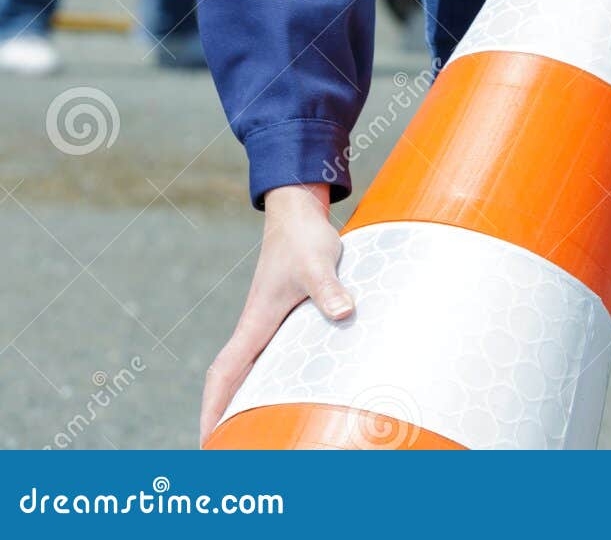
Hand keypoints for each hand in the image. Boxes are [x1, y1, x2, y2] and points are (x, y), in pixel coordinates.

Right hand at [199, 183, 352, 445]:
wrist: (299, 212)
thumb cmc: (304, 238)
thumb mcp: (318, 264)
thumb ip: (328, 288)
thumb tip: (343, 313)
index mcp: (254, 323)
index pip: (223, 374)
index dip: (213, 409)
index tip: (206, 443)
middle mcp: (256, 329)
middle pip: (232, 383)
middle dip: (225, 420)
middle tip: (228, 459)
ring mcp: (269, 325)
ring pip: (250, 374)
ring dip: (246, 404)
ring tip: (252, 441)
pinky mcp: (284, 319)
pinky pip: (270, 361)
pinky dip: (269, 384)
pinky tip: (285, 400)